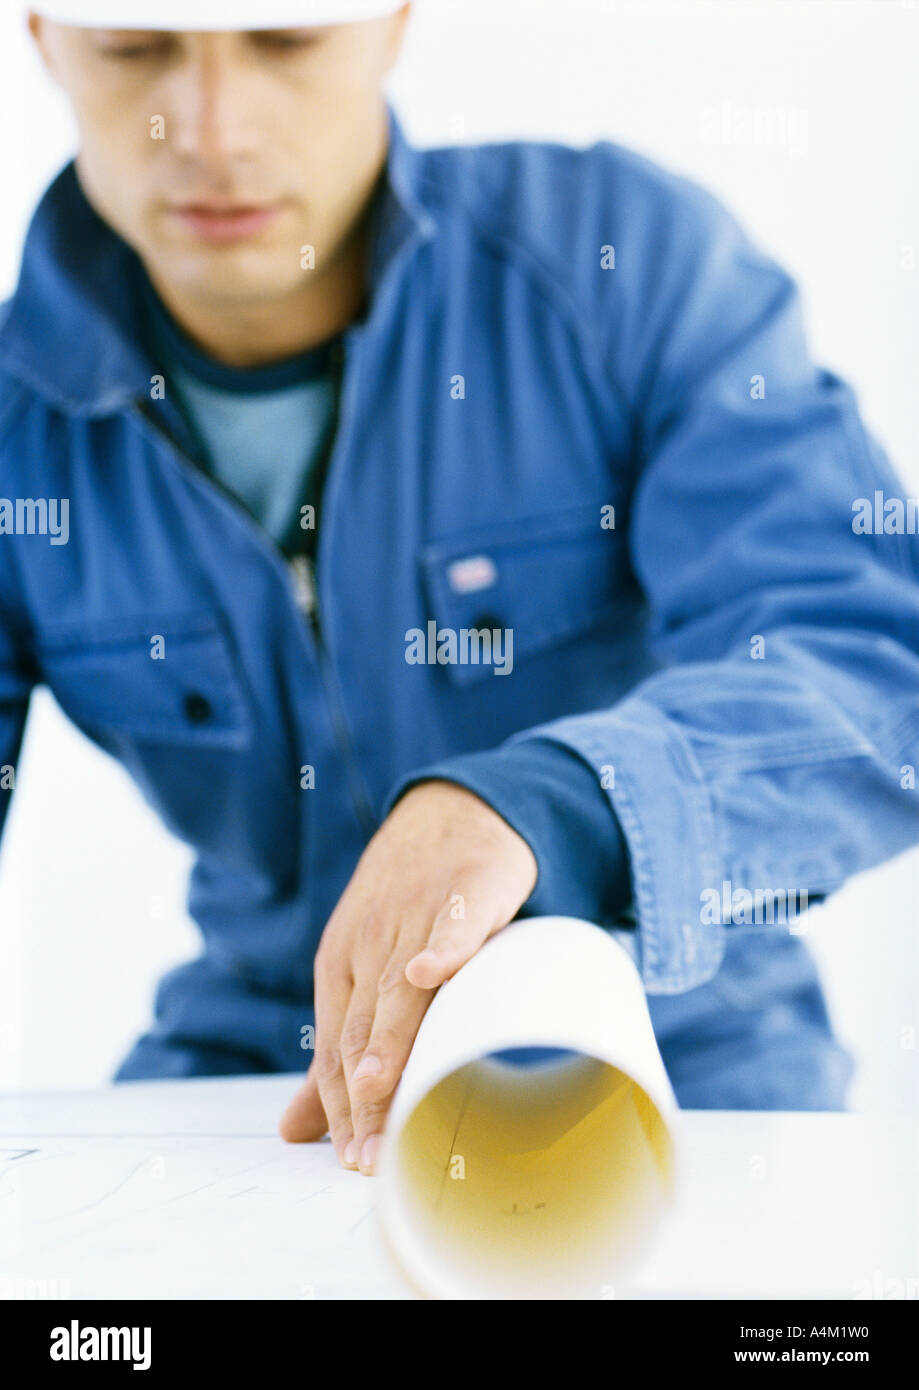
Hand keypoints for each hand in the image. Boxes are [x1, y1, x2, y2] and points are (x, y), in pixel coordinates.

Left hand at [278, 779, 537, 1172]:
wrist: (448, 815)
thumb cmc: (405, 906)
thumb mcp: (363, 969)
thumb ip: (335, 1051)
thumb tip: (296, 1132)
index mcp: (339, 966)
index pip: (335, 1047)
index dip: (342, 1106)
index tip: (353, 1161)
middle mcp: (368, 942)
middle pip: (362, 1027)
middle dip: (362, 1093)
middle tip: (366, 1152)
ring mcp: (413, 914)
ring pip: (400, 986)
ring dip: (389, 1038)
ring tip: (376, 1088)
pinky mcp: (465, 889)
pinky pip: (452, 923)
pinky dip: (442, 947)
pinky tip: (429, 973)